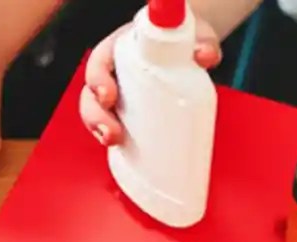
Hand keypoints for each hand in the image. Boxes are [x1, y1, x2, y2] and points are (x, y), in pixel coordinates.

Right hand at [79, 18, 222, 145]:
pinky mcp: (126, 114)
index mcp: (120, 50)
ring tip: (114, 142)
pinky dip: (113, 138)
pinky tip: (122, 150)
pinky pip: (112, 127)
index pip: (99, 63)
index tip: (108, 96)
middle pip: (92, 96)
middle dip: (96, 117)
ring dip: (100, 131)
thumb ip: (203, 43)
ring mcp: (118, 96)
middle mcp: (114, 73)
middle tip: (112, 133)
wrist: (190, 48)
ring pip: (97, 114)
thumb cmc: (185, 39)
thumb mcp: (195, 36)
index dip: (98, 80)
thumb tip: (205, 56)